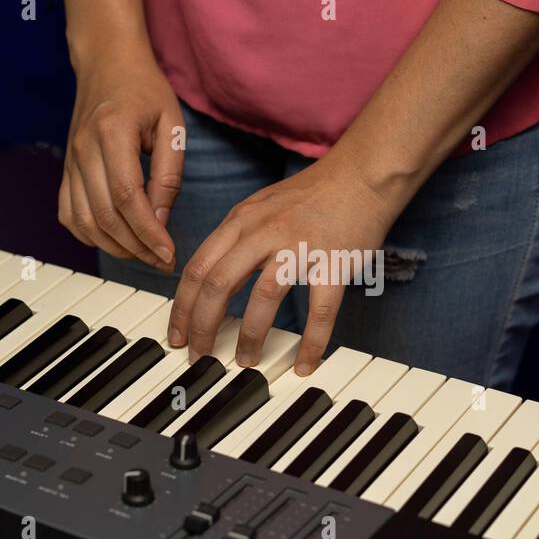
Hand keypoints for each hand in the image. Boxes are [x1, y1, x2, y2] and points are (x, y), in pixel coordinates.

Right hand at [59, 47, 183, 269]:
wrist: (107, 63)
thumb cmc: (145, 91)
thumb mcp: (172, 125)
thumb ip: (168, 174)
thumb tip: (161, 221)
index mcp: (112, 132)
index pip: (127, 196)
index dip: (148, 232)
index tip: (169, 253)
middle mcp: (84, 148)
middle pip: (104, 215)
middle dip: (136, 247)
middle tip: (163, 260)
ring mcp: (70, 160)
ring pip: (84, 221)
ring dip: (115, 247)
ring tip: (144, 254)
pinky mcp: (65, 169)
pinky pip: (69, 214)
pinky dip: (90, 236)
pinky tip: (115, 240)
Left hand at [168, 150, 397, 374]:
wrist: (361, 175)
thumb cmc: (312, 194)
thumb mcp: (259, 207)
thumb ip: (234, 238)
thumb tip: (208, 275)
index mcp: (241, 221)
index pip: (198, 268)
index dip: (182, 307)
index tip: (177, 334)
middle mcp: (264, 232)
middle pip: (219, 284)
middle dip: (202, 327)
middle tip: (200, 355)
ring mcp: (300, 247)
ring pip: (264, 297)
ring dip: (250, 337)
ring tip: (245, 362)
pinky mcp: (334, 263)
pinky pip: (320, 310)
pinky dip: (312, 342)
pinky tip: (304, 363)